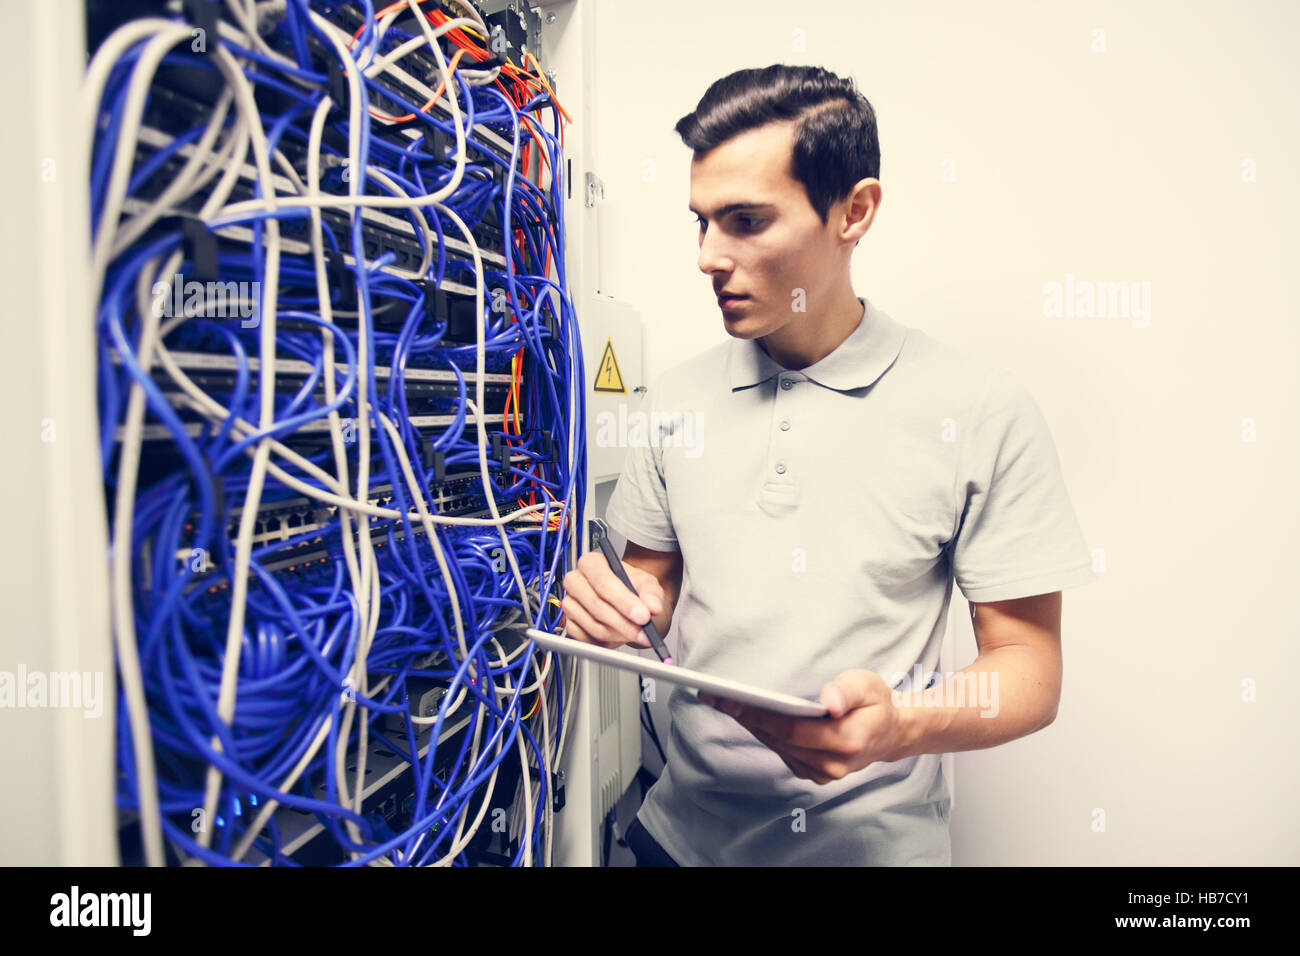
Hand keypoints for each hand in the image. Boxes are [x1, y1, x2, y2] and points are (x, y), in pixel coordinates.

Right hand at [560, 551, 665, 649]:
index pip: (603, 582)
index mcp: (591, 563)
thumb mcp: (647, 583)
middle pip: (596, 605)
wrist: (626, 600)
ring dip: (619, 634)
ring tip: (635, 633)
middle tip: (644, 632)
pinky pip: (587, 639)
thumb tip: (653, 606)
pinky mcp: (569, 624)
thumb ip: (651, 593)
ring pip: (594, 626)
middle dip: (624, 623)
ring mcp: (570, 603)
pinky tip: (618, 634)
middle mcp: (576, 581)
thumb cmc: (632, 586)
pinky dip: (606, 642)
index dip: (624, 601)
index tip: (642, 616)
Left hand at [700, 669, 908, 784]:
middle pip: (778, 739)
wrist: (888, 734)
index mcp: (847, 742)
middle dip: (745, 716)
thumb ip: (848, 692)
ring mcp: (821, 774)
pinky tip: (745, 715)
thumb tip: (829, 702)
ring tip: (721, 702)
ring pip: (776, 746)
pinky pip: (781, 751)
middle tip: (713, 695)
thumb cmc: (875, 704)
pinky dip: (762, 732)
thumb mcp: (868, 686)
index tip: (730, 700)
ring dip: (749, 725)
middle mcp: (831, 765)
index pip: (792, 730)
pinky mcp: (811, 773)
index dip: (759, 716)